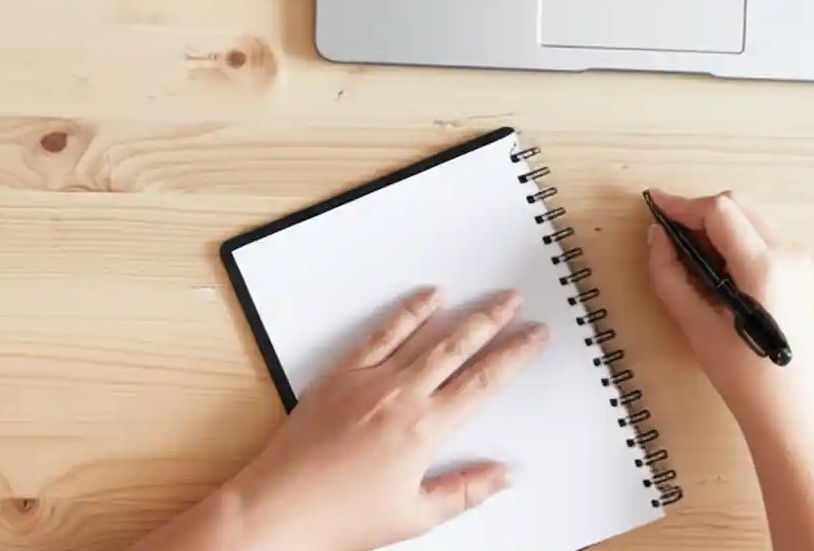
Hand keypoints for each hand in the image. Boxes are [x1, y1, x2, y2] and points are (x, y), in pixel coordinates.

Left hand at [225, 289, 549, 550]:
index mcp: (425, 430)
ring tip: (484, 296)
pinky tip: (424, 300)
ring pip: (426, 335)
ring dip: (459, 313)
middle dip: (493, 321)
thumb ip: (465, 490)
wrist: (278, 508)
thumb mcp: (415, 516)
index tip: (534, 337)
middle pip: (460, 347)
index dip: (515, 355)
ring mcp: (370, 381)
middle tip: (514, 300)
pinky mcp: (340, 375)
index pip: (484, 382)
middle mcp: (402, 397)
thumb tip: (503, 475)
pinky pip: (381, 334)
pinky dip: (406, 314)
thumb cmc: (340, 517)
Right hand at [646, 189, 813, 429]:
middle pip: (737, 204)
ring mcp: (800, 258)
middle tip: (669, 233)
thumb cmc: (741, 374)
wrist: (790, 404)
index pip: (719, 211)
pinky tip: (716, 265)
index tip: (654, 205)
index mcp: (763, 266)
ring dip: (716, 223)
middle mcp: (788, 252)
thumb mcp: (694, 324)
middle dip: (699, 211)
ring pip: (750, 216)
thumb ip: (669, 274)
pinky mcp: (801, 268)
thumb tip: (656, 235)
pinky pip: (762, 234)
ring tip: (689, 252)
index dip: (682, 204)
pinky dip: (734, 237)